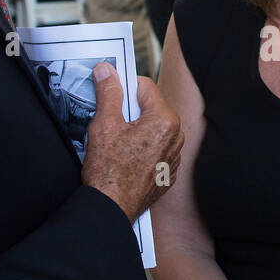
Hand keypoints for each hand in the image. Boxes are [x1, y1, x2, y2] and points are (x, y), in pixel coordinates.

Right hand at [81, 63, 182, 220]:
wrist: (112, 208)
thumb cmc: (109, 173)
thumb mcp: (104, 125)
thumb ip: (108, 93)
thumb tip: (107, 71)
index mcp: (164, 121)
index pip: (145, 86)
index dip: (123, 86)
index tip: (110, 89)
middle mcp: (176, 137)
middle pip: (150, 107)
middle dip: (129, 110)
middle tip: (110, 122)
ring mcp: (174, 156)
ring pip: (152, 128)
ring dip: (135, 129)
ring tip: (116, 143)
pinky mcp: (168, 171)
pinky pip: (155, 148)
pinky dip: (141, 147)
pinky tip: (124, 157)